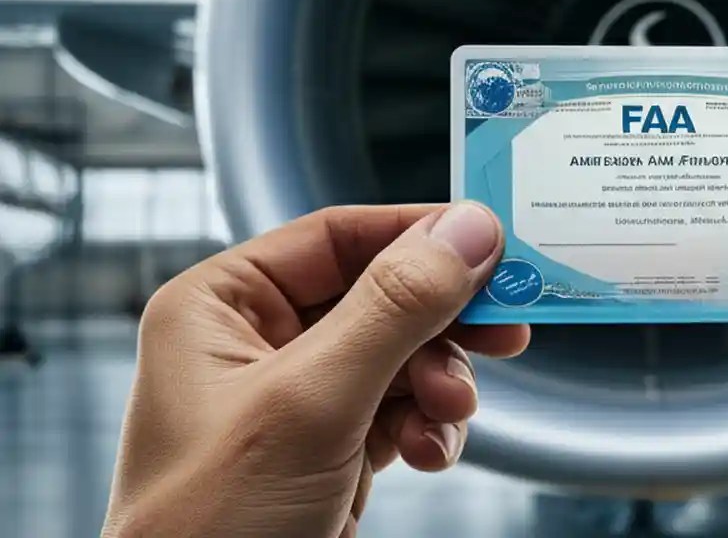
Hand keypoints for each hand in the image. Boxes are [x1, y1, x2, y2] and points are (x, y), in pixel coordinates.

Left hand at [101, 203, 527, 537]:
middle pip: (381, 296)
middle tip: (505, 327)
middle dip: (441, 324)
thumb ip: (393, 310)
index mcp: (220, 306)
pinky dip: (429, 427)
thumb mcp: (311, 402)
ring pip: (402, 356)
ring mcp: (295, 400)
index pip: (337, 236)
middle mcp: (255, 344)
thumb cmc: (210, 528)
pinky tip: (430, 452)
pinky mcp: (329, 449)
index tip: (493, 242)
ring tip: (450, 412)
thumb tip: (466, 231)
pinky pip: (401, 410)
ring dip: (440, 384)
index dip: (419, 234)